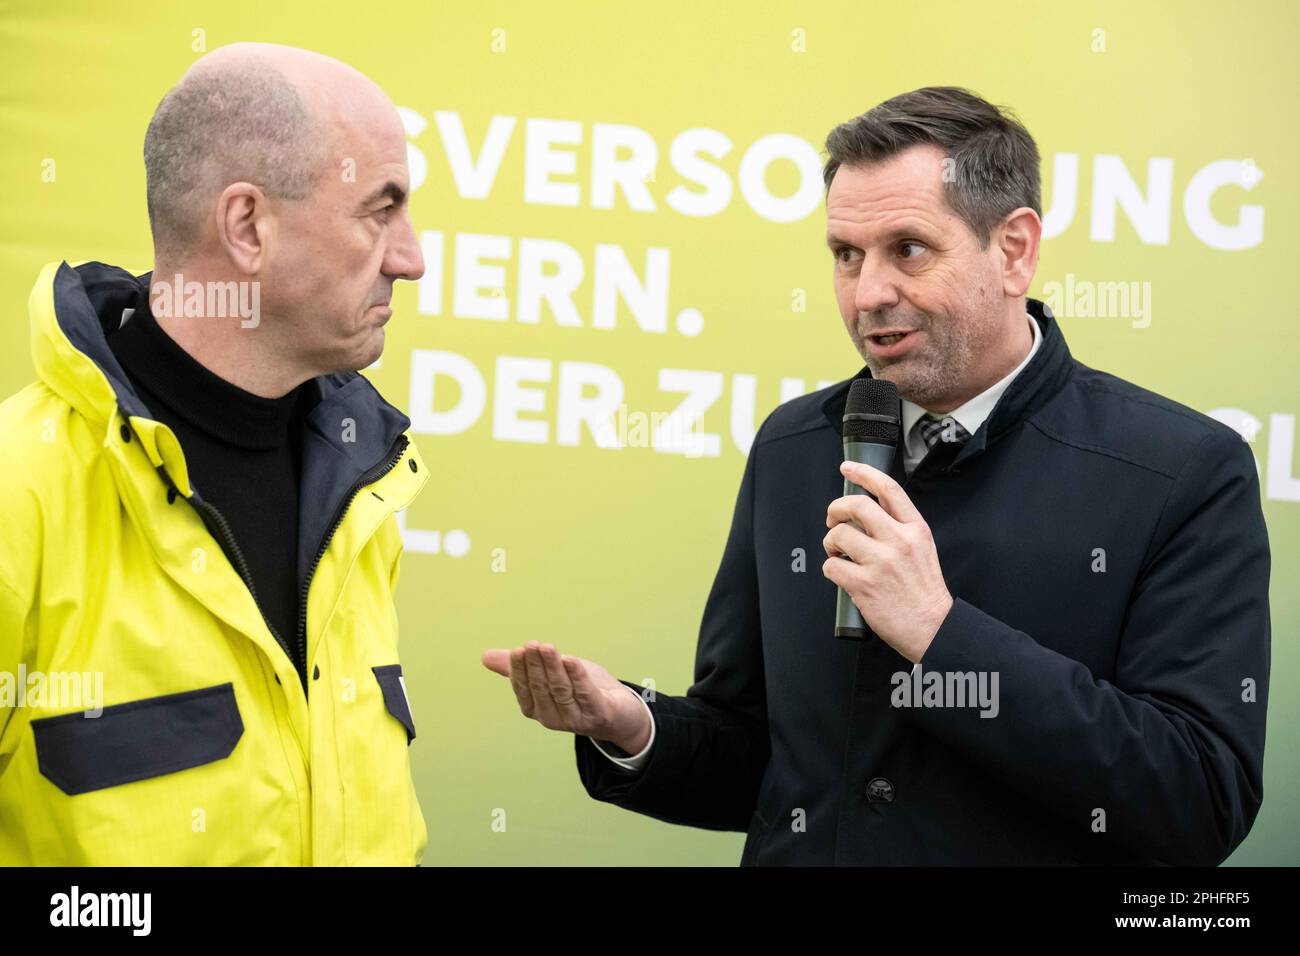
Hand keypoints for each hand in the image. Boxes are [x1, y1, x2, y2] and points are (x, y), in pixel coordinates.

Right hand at [481, 641, 651, 753]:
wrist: (620, 711)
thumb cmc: (581, 690)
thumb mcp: (550, 673)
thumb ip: (521, 667)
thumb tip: (485, 657)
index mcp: (537, 708)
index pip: (523, 689)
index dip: (519, 671)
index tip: (518, 650)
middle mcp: (553, 717)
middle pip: (541, 689)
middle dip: (536, 666)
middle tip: (532, 644)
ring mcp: (576, 718)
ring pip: (561, 691)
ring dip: (554, 668)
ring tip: (547, 648)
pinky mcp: (598, 715)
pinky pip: (585, 695)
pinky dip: (577, 677)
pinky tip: (571, 661)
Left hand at [822, 460, 953, 662]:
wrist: (933, 627)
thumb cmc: (924, 591)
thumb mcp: (922, 548)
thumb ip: (898, 527)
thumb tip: (865, 514)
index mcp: (915, 529)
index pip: (888, 489)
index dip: (864, 473)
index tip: (848, 468)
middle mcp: (898, 541)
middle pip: (857, 505)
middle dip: (836, 508)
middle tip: (833, 519)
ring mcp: (881, 562)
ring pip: (839, 535)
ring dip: (830, 542)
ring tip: (837, 552)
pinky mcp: (864, 584)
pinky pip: (831, 566)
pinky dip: (830, 568)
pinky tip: (842, 573)